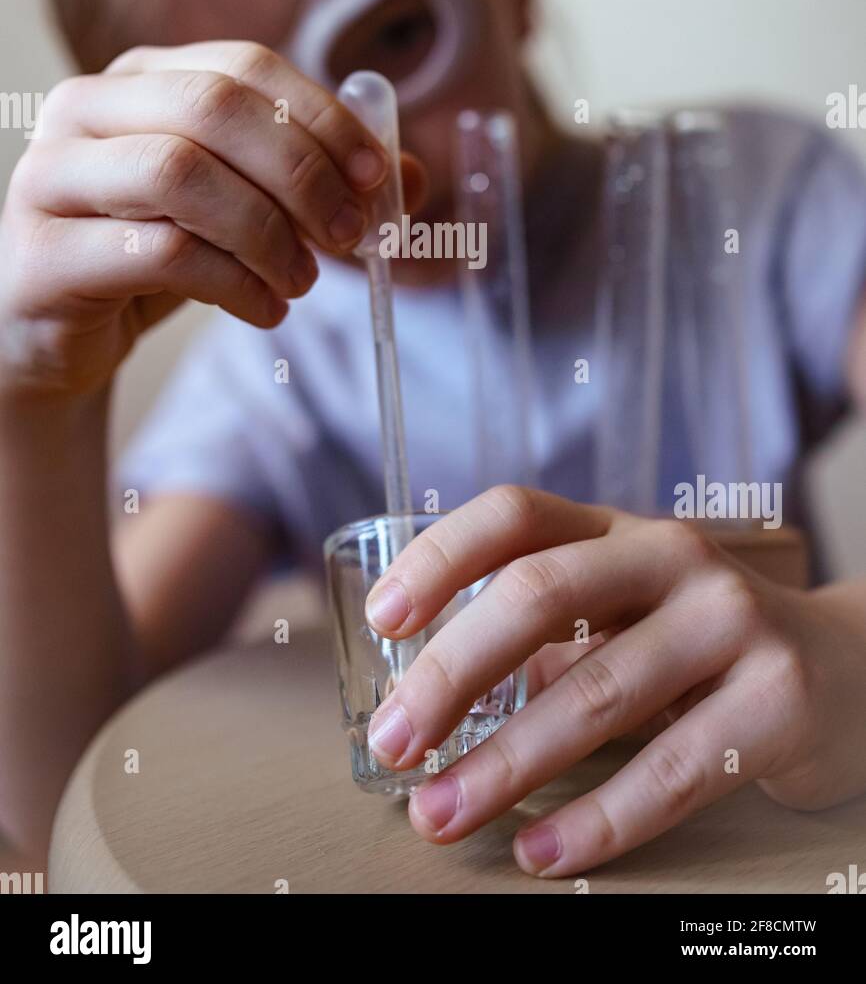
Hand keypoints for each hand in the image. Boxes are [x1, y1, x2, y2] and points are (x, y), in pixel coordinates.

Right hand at [0, 41, 424, 395]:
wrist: (53, 333)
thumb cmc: (151, 255)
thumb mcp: (242, 209)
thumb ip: (320, 184)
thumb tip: (409, 178)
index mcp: (140, 78)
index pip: (245, 66)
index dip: (323, 117)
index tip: (378, 177)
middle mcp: (85, 110)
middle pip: (213, 108)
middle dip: (302, 173)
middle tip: (351, 234)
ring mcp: (50, 177)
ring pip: (181, 175)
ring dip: (268, 233)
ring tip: (303, 282)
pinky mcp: (43, 255)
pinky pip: (159, 253)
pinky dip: (234, 284)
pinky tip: (263, 308)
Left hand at [364, 486, 865, 877]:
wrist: (848, 670)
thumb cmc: (701, 643)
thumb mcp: (625, 610)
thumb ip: (546, 632)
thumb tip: (429, 696)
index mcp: (617, 528)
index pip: (514, 514)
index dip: (440, 558)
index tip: (382, 622)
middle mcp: (671, 556)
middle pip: (539, 593)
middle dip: (451, 674)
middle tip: (395, 743)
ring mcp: (730, 619)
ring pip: (596, 693)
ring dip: (504, 765)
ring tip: (441, 813)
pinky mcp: (777, 699)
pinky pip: (671, 771)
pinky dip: (597, 821)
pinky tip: (542, 852)